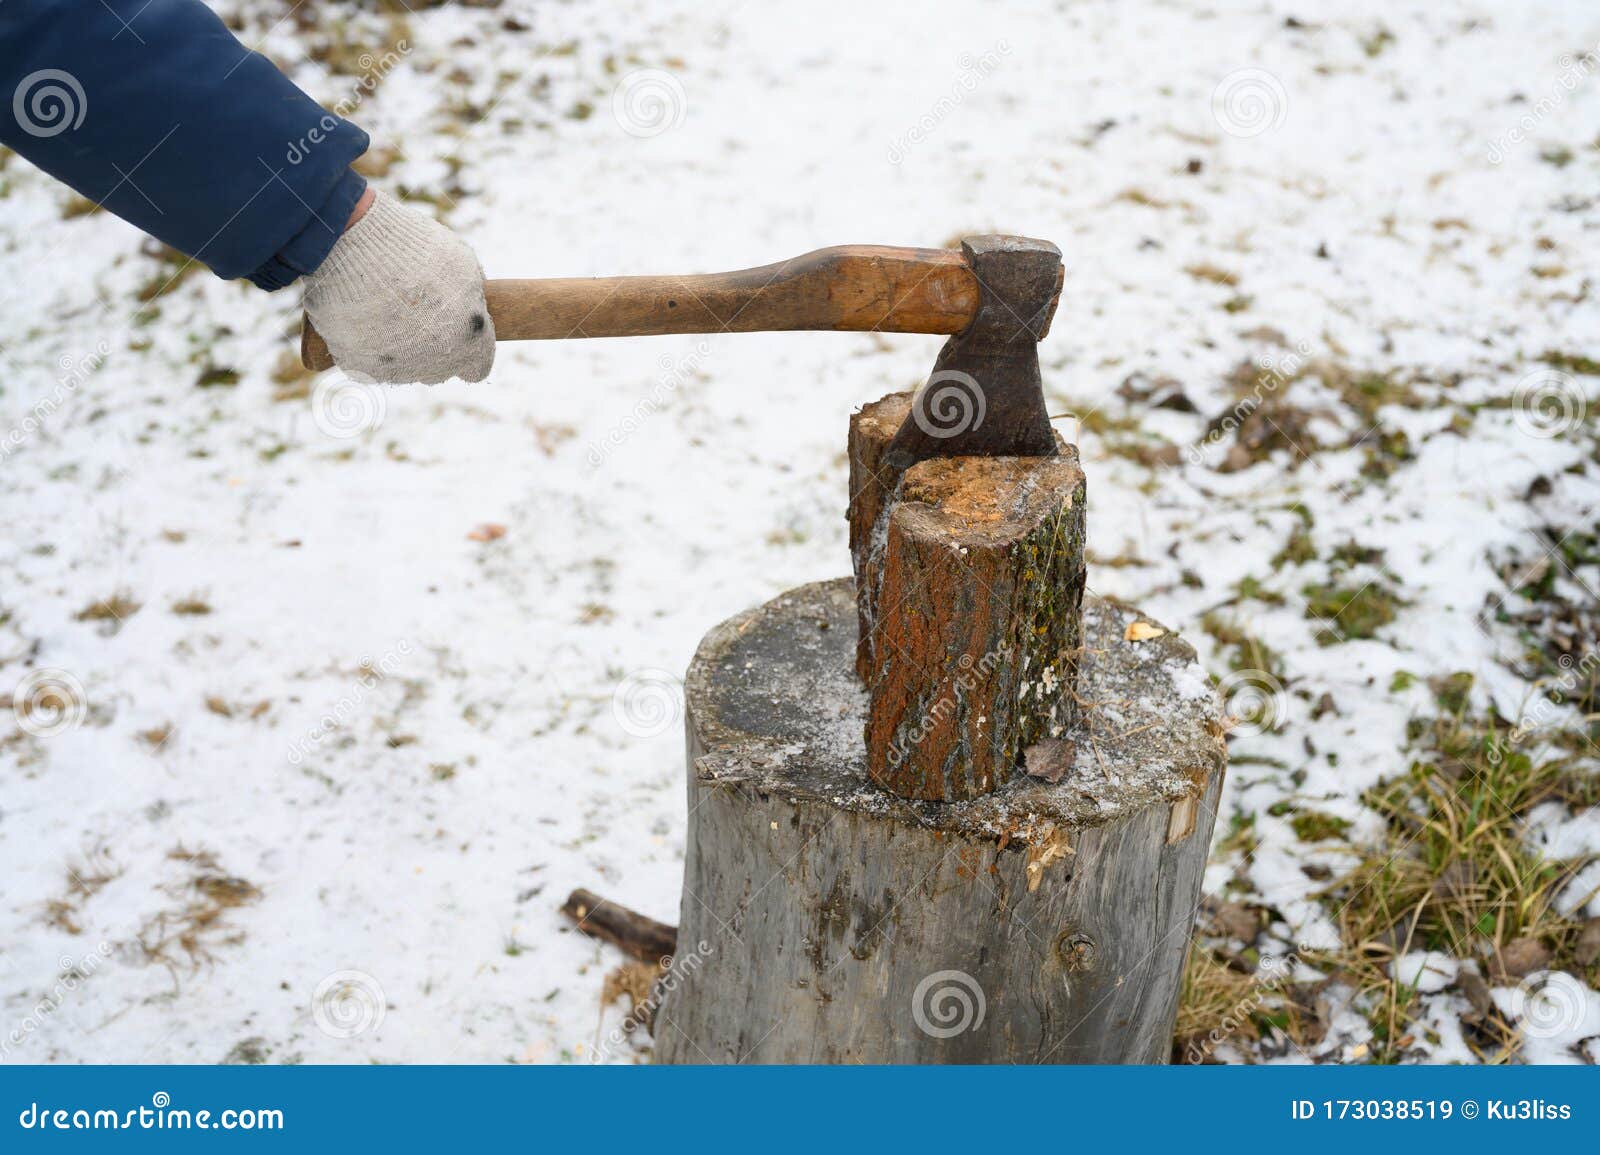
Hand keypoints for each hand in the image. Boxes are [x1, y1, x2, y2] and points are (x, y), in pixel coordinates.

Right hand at [302, 189, 494, 383]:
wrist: (352, 247)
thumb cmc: (414, 249)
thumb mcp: (461, 262)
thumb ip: (473, 294)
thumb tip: (471, 304)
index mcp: (469, 344)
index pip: (478, 368)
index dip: (470, 349)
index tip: (457, 330)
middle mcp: (436, 366)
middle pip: (440, 369)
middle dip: (434, 346)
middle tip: (417, 312)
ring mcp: (396, 370)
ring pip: (405, 366)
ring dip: (401, 346)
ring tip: (386, 307)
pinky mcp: (359, 367)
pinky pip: (368, 361)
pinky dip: (366, 344)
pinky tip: (362, 315)